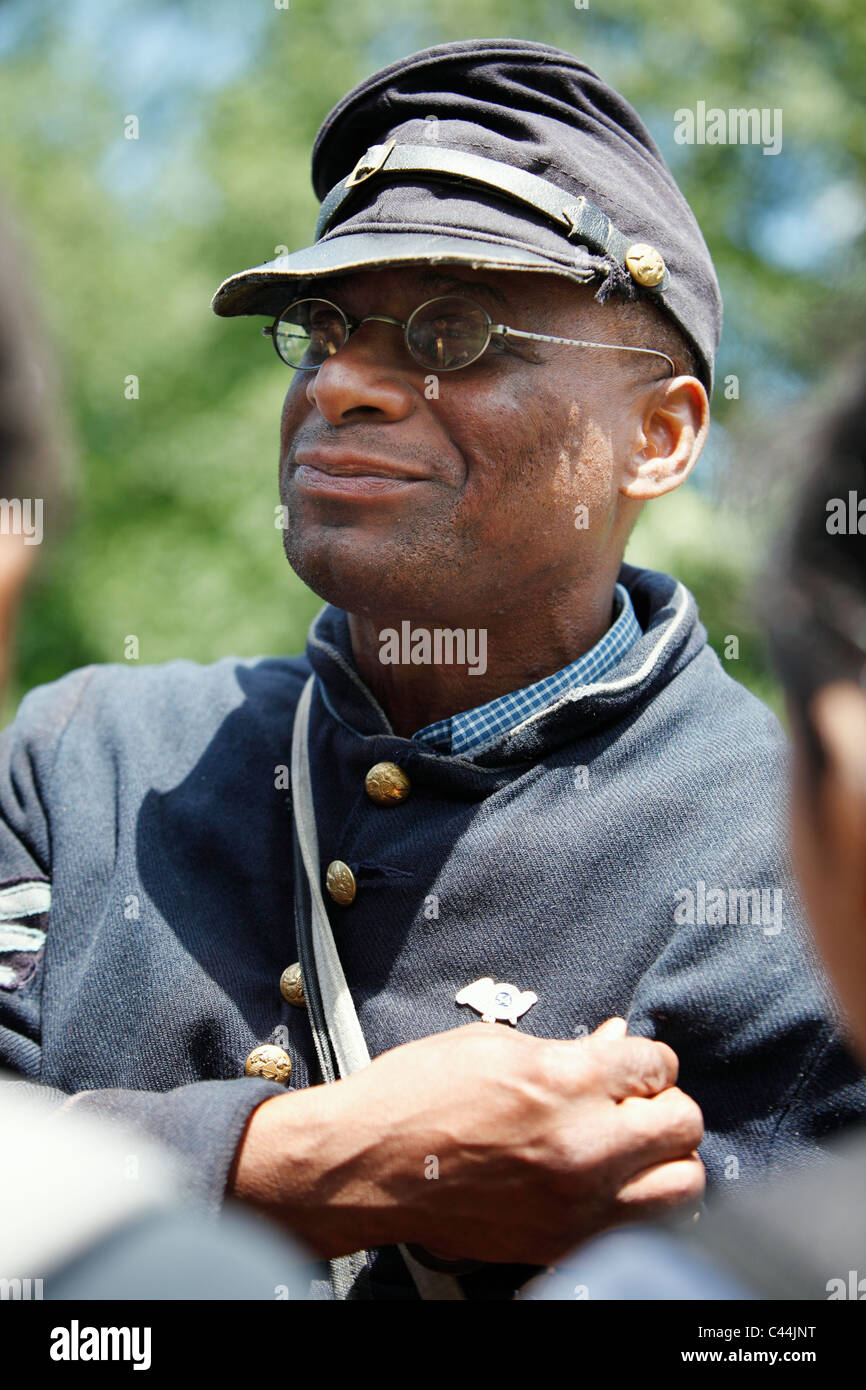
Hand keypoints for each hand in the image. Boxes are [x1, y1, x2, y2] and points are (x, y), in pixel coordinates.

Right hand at [229, 1017, 703, 1264]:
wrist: (366, 1166)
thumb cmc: (416, 1094)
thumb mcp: (493, 1046)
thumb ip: (569, 1049)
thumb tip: (619, 1045)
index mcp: (563, 1081)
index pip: (658, 1065)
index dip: (644, 1060)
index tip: (626, 1066)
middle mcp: (582, 1145)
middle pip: (686, 1123)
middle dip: (663, 1106)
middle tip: (631, 1103)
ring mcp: (577, 1203)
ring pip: (682, 1184)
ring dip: (663, 1160)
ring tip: (628, 1147)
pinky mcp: (563, 1243)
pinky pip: (640, 1223)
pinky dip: (635, 1201)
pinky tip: (602, 1182)